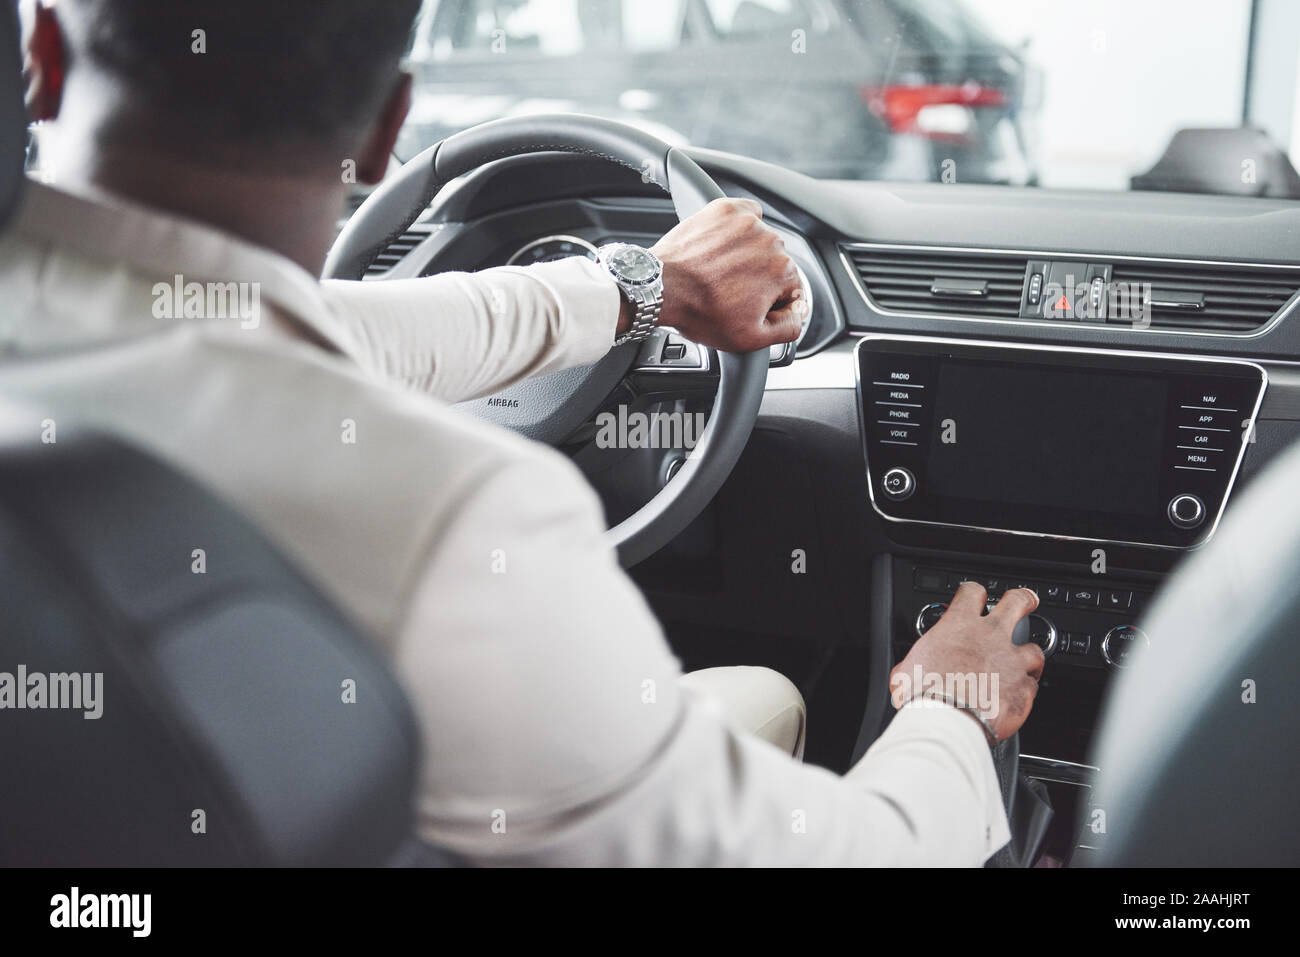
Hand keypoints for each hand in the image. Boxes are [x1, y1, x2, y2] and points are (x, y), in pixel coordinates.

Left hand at [637, 198, 805, 351]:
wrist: (662, 288)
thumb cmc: (701, 313)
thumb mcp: (751, 339)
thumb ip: (788, 328)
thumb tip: (799, 316)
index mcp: (783, 272)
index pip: (790, 287)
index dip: (770, 300)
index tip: (748, 304)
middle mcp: (771, 242)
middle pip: (775, 262)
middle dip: (758, 276)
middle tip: (730, 290)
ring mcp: (748, 223)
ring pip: (760, 239)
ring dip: (747, 252)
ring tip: (720, 270)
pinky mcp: (726, 209)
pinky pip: (746, 213)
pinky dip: (738, 227)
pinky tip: (723, 245)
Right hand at [888, 583, 1045, 741]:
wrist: (947, 719)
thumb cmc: (923, 693)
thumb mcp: (907, 669)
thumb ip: (915, 663)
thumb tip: (907, 673)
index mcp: (960, 625)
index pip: (972, 592)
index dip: (974, 593)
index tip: (975, 598)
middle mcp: (992, 636)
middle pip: (1018, 602)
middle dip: (1024, 600)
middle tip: (1026, 602)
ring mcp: (1012, 661)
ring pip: (1034, 648)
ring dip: (1029, 655)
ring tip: (1027, 663)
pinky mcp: (1024, 688)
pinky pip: (1032, 685)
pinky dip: (1026, 688)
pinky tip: (1019, 695)